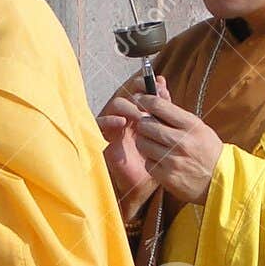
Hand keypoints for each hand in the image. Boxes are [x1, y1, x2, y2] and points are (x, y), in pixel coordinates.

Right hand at [98, 71, 163, 219]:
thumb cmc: (156, 157)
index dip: (146, 82)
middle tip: (148, 95)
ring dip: (128, 106)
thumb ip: (164, 110)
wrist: (144, 183)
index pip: (139, 89)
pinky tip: (121, 122)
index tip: (158, 83)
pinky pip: (100, 123)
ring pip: (115, 104)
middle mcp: (126, 115)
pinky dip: (109, 120)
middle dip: (137, 89)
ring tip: (140, 115)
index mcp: (140, 112)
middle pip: (128, 92)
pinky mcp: (103, 138)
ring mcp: (114, 125)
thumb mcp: (163, 132)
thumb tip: (163, 85)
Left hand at [131, 91, 223, 204]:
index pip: (159, 106)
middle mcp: (181, 142)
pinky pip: (147, 163)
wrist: (220, 180)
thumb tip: (153, 100)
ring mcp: (173, 160)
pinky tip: (161, 161)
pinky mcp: (167, 176)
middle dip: (143, 124)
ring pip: (142, 144)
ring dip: (145, 143)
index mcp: (191, 125)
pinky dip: (151, 161)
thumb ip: (176, 116)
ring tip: (155, 144)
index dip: (145, 101)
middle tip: (148, 128)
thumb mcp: (198, 128)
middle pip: (145, 125)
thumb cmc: (207, 151)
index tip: (140, 101)